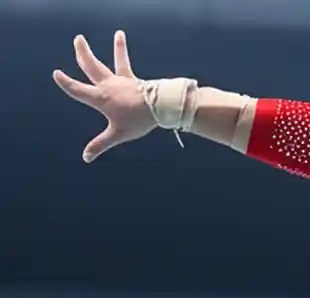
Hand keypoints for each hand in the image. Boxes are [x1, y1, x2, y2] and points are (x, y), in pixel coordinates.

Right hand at [53, 31, 156, 162]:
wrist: (159, 108)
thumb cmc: (138, 120)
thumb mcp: (117, 134)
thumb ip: (100, 144)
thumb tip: (86, 158)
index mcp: (100, 98)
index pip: (77, 90)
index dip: (66, 83)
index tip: (56, 74)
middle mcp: (108, 85)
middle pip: (91, 66)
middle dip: (82, 54)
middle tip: (78, 40)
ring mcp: (121, 80)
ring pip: (111, 60)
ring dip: (114, 47)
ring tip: (117, 34)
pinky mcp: (133, 79)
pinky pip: (124, 62)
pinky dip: (121, 50)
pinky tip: (121, 38)